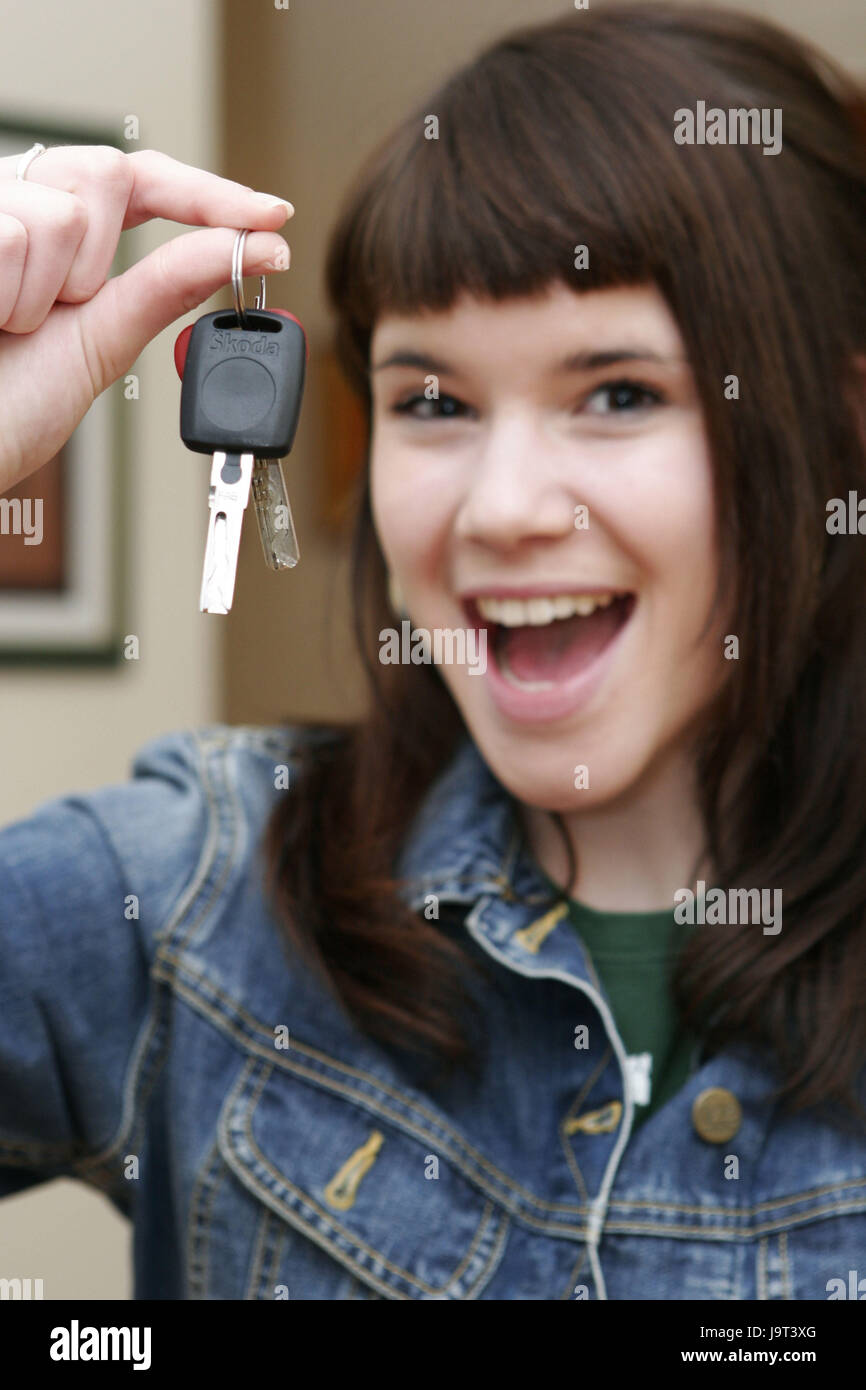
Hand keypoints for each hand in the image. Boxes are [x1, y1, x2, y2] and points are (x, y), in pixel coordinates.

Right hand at [0, 145, 292, 492]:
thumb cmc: (9, 401)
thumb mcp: (103, 341)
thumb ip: (169, 286)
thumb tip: (253, 247)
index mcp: (60, 229)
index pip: (145, 181)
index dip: (209, 194)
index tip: (272, 214)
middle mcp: (20, 201)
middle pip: (108, 173)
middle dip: (102, 256)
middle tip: (62, 309)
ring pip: (63, 212)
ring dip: (48, 291)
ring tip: (7, 323)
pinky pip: (15, 234)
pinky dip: (8, 296)